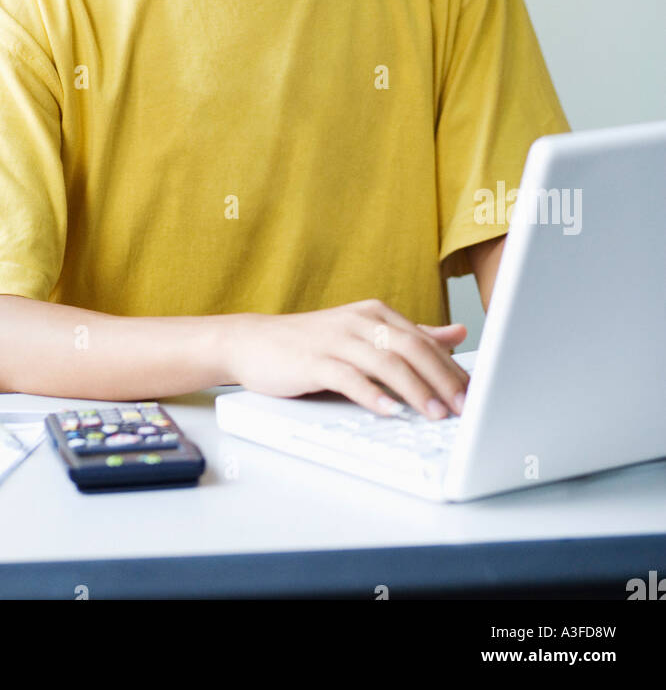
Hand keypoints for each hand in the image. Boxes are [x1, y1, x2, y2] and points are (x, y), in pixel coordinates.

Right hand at [225, 300, 469, 418]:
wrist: (252, 341)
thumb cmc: (312, 343)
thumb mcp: (364, 333)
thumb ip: (410, 335)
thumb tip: (456, 334)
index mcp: (375, 314)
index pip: (424, 341)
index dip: (453, 368)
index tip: (476, 395)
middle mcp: (359, 321)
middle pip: (411, 348)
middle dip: (443, 380)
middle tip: (465, 407)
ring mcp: (336, 339)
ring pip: (385, 362)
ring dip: (415, 391)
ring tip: (437, 415)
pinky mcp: (314, 360)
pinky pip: (348, 377)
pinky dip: (371, 394)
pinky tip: (388, 411)